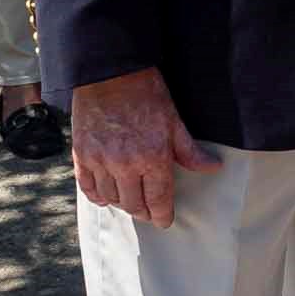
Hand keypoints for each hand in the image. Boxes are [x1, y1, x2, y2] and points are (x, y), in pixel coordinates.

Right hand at [70, 67, 220, 227]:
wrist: (110, 74)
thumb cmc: (147, 94)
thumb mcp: (174, 120)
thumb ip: (189, 150)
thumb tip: (213, 168)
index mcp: (152, 157)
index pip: (158, 199)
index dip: (162, 214)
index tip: (165, 221)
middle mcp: (125, 165)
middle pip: (134, 204)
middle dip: (144, 212)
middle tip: (149, 213)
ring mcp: (100, 161)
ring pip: (111, 198)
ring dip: (122, 204)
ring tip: (131, 202)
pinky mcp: (82, 156)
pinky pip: (88, 188)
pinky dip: (97, 196)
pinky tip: (105, 197)